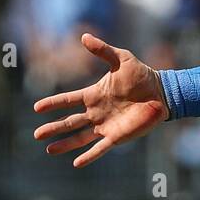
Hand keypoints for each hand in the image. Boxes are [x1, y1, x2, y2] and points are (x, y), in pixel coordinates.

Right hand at [33, 33, 168, 166]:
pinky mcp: (118, 136)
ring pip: (80, 137)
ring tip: (49, 150)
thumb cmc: (142, 75)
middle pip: (70, 122)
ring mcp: (106, 125)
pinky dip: (89, 155)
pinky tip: (76, 163)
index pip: (68, 100)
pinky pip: (101, 147)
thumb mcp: (122, 59)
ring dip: (65, 144)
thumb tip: (84, 36)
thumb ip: (103, 51)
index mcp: (94, 95)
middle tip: (36, 134)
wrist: (162, 92)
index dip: (53, 104)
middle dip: (53, 128)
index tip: (36, 108)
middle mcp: (96, 112)